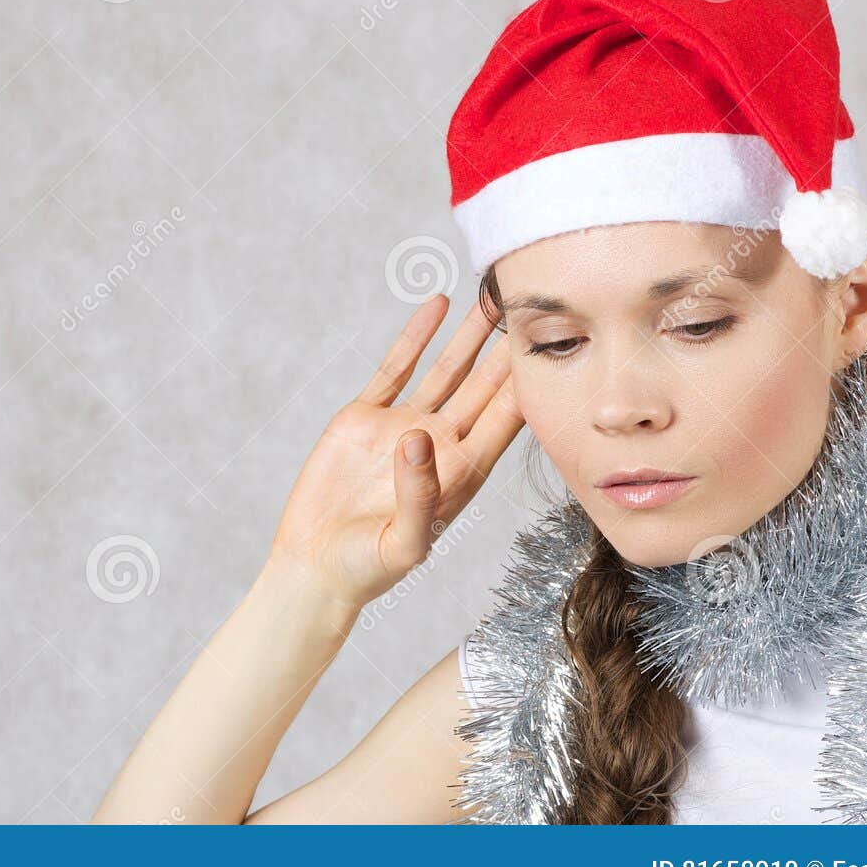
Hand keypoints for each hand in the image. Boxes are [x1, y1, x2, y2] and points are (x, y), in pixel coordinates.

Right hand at [266, 292, 524, 610]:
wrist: (314, 567)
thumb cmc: (365, 570)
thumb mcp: (403, 545)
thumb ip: (418, 495)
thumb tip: (416, 437)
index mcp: (462, 474)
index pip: (505, 421)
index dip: (527, 385)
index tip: (552, 346)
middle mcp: (440, 445)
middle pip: (485, 387)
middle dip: (507, 350)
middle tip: (531, 306)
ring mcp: (403, 427)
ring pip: (447, 370)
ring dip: (469, 336)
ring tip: (490, 297)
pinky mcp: (365, 418)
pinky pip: (395, 368)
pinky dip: (416, 336)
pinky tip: (436, 306)